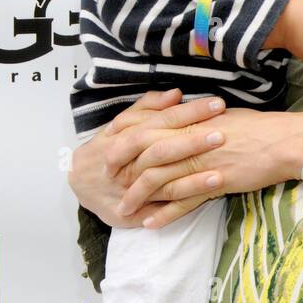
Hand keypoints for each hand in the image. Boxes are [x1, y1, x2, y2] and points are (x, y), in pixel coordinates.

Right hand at [68, 88, 228, 226]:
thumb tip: (175, 94)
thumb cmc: (105, 149)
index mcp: (125, 137)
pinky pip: (164, 205)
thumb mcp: (120, 125)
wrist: (80, 184)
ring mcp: (132, 187)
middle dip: (191, 142)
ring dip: (192, 176)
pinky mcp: (138, 209)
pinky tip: (208, 195)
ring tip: (220, 171)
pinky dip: (184, 200)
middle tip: (222, 134)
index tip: (216, 105)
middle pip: (160, 150)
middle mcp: (127, 162)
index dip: (188, 112)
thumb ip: (147, 108)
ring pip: (163, 180)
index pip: (160, 120)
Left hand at [116, 107, 302, 227]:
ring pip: (157, 180)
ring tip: (124, 210)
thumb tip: (182, 124)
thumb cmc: (258, 128)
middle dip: (121, 171)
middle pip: (141, 155)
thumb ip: (195, 122)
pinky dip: (163, 214)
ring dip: (137, 196)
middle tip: (109, 185)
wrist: (283, 141)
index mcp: (188, 121)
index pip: (144, 129)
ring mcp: (199, 163)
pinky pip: (182, 202)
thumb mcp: (220, 117)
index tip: (112, 154)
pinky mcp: (213, 184)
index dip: (123, 143)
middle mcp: (188, 140)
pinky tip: (150, 223)